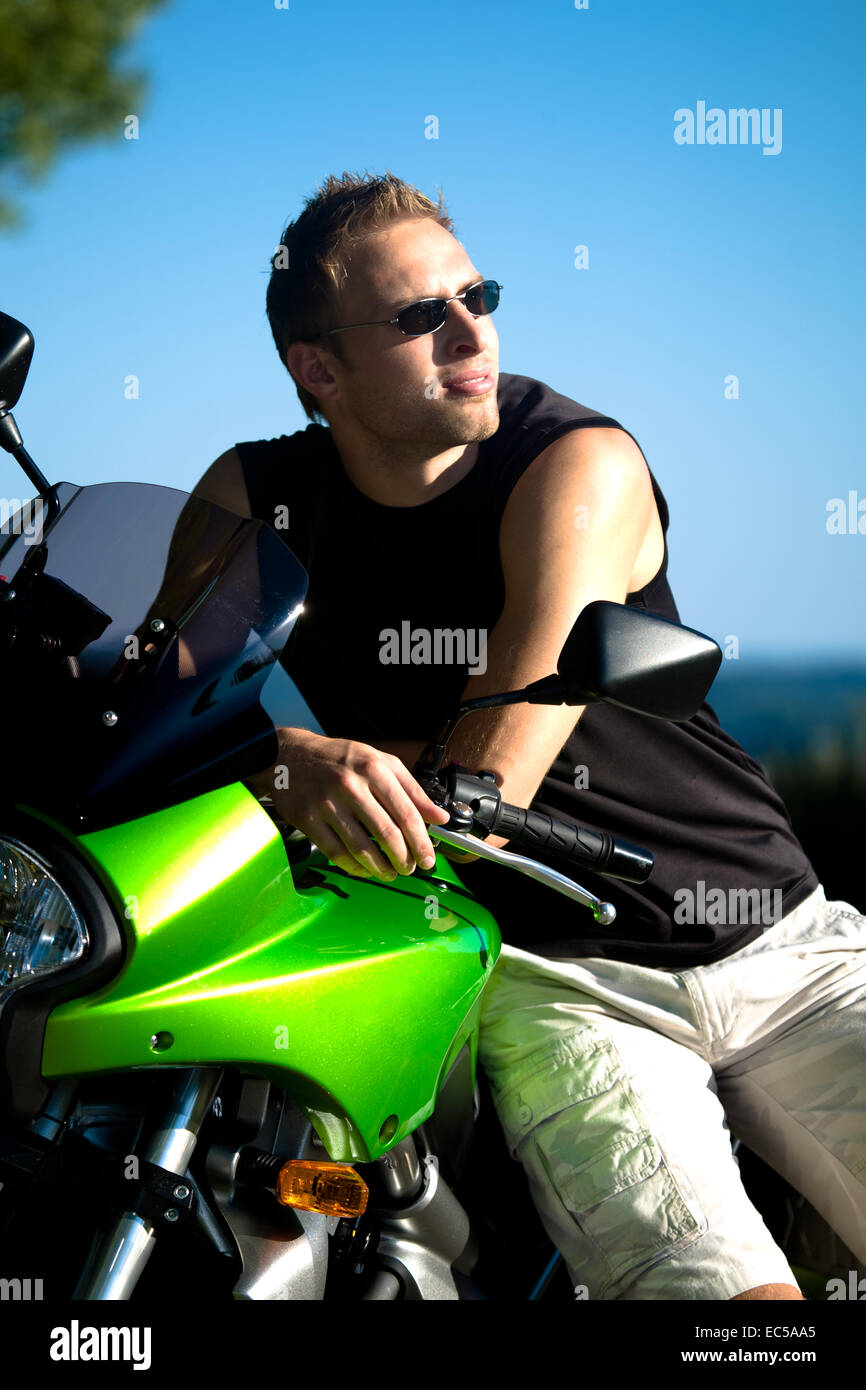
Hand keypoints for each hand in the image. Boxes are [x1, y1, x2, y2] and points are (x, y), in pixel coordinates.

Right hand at [249, 727, 450, 880]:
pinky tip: (364, 869)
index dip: (421, 841)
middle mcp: (351, 785)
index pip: (406, 813)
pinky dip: (354, 867)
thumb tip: (439, 817)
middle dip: (404, 859)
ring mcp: (327, 803)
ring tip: (390, 873)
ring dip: (381, 868)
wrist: (289, 755)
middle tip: (411, 869)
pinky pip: (336, 853)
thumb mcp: (380, 762)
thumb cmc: (339, 759)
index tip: (429, 858)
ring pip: (361, 848)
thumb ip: (412, 789)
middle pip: (387, 834)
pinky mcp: (308, 819)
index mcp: (374, 769)